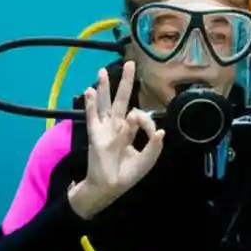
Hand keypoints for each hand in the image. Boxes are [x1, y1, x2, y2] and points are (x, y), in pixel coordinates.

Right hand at [68, 61, 164, 219]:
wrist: (109, 187)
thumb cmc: (127, 174)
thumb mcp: (146, 161)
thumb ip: (154, 147)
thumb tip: (161, 130)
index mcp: (128, 131)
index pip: (138, 115)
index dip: (147, 120)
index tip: (154, 133)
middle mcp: (116, 126)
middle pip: (121, 100)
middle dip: (125, 82)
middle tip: (129, 63)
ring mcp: (105, 130)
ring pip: (105, 104)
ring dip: (104, 87)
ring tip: (101, 71)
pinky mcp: (96, 136)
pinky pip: (93, 117)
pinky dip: (91, 104)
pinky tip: (89, 91)